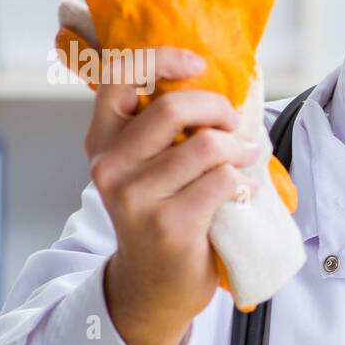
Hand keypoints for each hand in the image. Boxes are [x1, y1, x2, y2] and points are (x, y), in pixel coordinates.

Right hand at [52, 0, 301, 313]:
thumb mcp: (149, 163)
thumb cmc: (161, 210)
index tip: (197, 66)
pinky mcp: (168, 224)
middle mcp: (109, 165)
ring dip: (237, 147)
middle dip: (216, 108)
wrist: (154, 283)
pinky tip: (241, 189)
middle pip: (170, 108)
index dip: (162, 61)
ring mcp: (135, 198)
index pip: (120, 77)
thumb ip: (162, 121)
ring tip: (242, 157)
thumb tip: (206, 64)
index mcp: (101, 139)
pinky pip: (220, 181)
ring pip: (204, 146)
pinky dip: (242, 179)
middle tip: (233, 123)